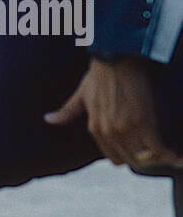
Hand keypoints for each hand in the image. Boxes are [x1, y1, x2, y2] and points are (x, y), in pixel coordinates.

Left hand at [45, 57, 182, 170]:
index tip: (144, 153)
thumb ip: (67, 111)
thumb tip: (47, 120)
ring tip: (174, 157)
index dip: (130, 156)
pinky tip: (180, 158)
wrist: (117, 56)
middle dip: (147, 160)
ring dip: (161, 160)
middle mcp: (108, 132)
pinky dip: (171, 156)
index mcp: (95, 127)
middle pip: (132, 161)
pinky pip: (159, 150)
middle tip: (162, 154)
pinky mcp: (143, 123)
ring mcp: (125, 129)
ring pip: (146, 158)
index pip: (115, 158)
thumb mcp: (81, 93)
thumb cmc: (100, 72)